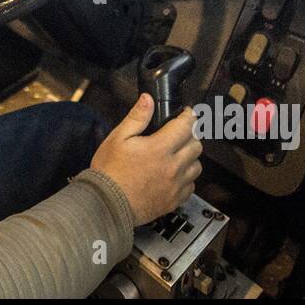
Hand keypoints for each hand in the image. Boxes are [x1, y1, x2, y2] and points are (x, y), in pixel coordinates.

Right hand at [90, 97, 202, 225]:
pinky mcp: (174, 201)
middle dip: (190, 135)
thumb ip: (136, 117)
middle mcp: (173, 167)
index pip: (186, 126)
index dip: (189, 115)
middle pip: (196, 145)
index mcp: (160, 148)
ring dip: (190, 157)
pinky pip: (191, 186)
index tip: (186, 113)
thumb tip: (148, 100)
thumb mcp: (117, 138)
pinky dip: (187, 178)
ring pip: (197, 166)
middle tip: (179, 133)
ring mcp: (175, 185)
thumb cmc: (109, 172)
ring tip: (177, 154)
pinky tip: (174, 175)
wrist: (107, 204)